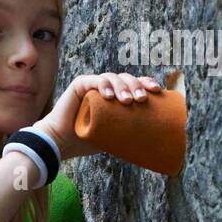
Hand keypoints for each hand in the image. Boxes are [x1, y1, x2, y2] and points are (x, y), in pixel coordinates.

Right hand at [34, 72, 163, 161]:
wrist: (63, 144)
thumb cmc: (88, 140)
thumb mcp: (115, 136)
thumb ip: (130, 132)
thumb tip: (158, 141)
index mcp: (116, 95)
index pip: (135, 84)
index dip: (147, 83)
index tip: (158, 91)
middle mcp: (106, 87)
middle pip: (126, 78)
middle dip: (137, 85)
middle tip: (141, 100)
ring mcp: (93, 84)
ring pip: (112, 77)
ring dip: (122, 86)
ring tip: (126, 101)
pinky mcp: (79, 85)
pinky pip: (93, 80)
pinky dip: (102, 85)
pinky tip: (108, 94)